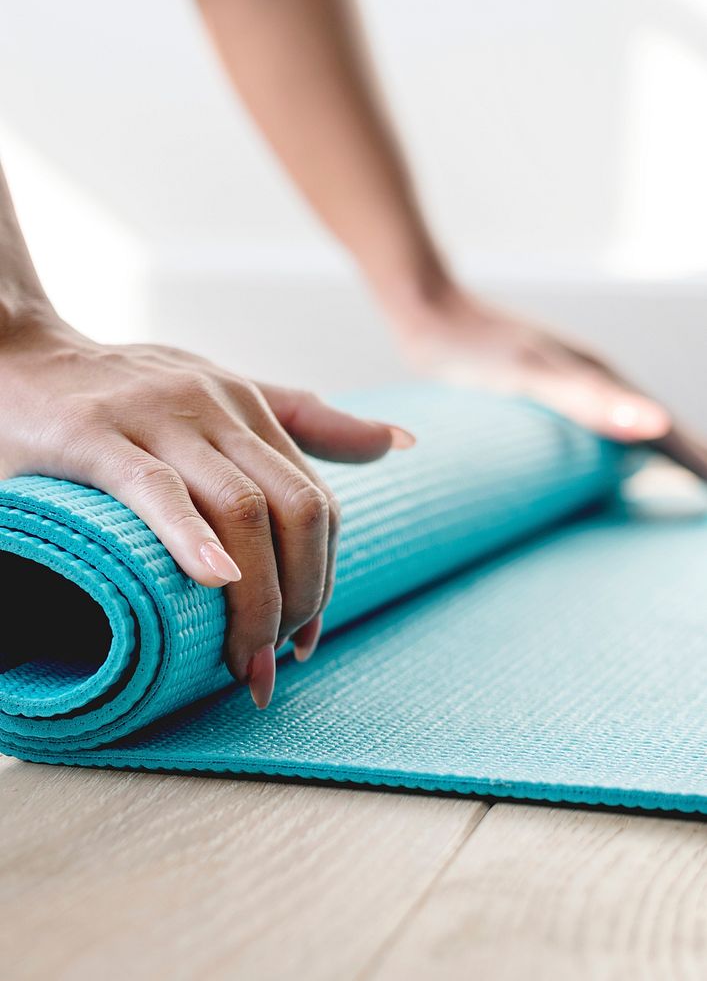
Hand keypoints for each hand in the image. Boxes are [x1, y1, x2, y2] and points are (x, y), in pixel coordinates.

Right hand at [0, 317, 413, 707]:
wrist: (15, 351)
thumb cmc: (123, 385)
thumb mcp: (222, 391)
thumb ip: (305, 419)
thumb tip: (399, 442)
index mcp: (249, 408)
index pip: (317, 503)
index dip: (324, 577)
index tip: (305, 636)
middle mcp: (218, 407)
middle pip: (297, 511)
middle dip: (301, 597)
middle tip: (273, 661)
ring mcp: (159, 417)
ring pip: (242, 509)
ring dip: (256, 597)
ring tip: (242, 659)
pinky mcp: (96, 434)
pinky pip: (156, 490)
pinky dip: (190, 539)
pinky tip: (211, 581)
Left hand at [387, 281, 706, 477]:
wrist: (425, 310)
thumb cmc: (473, 346)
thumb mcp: (533, 374)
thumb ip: (592, 401)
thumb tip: (657, 425)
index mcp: (602, 379)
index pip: (666, 431)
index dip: (694, 465)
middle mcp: (592, 380)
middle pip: (653, 430)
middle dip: (682, 463)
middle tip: (699, 500)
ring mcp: (567, 385)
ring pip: (623, 428)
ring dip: (649, 458)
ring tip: (665, 490)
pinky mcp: (538, 393)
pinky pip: (589, 429)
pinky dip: (607, 451)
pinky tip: (594, 468)